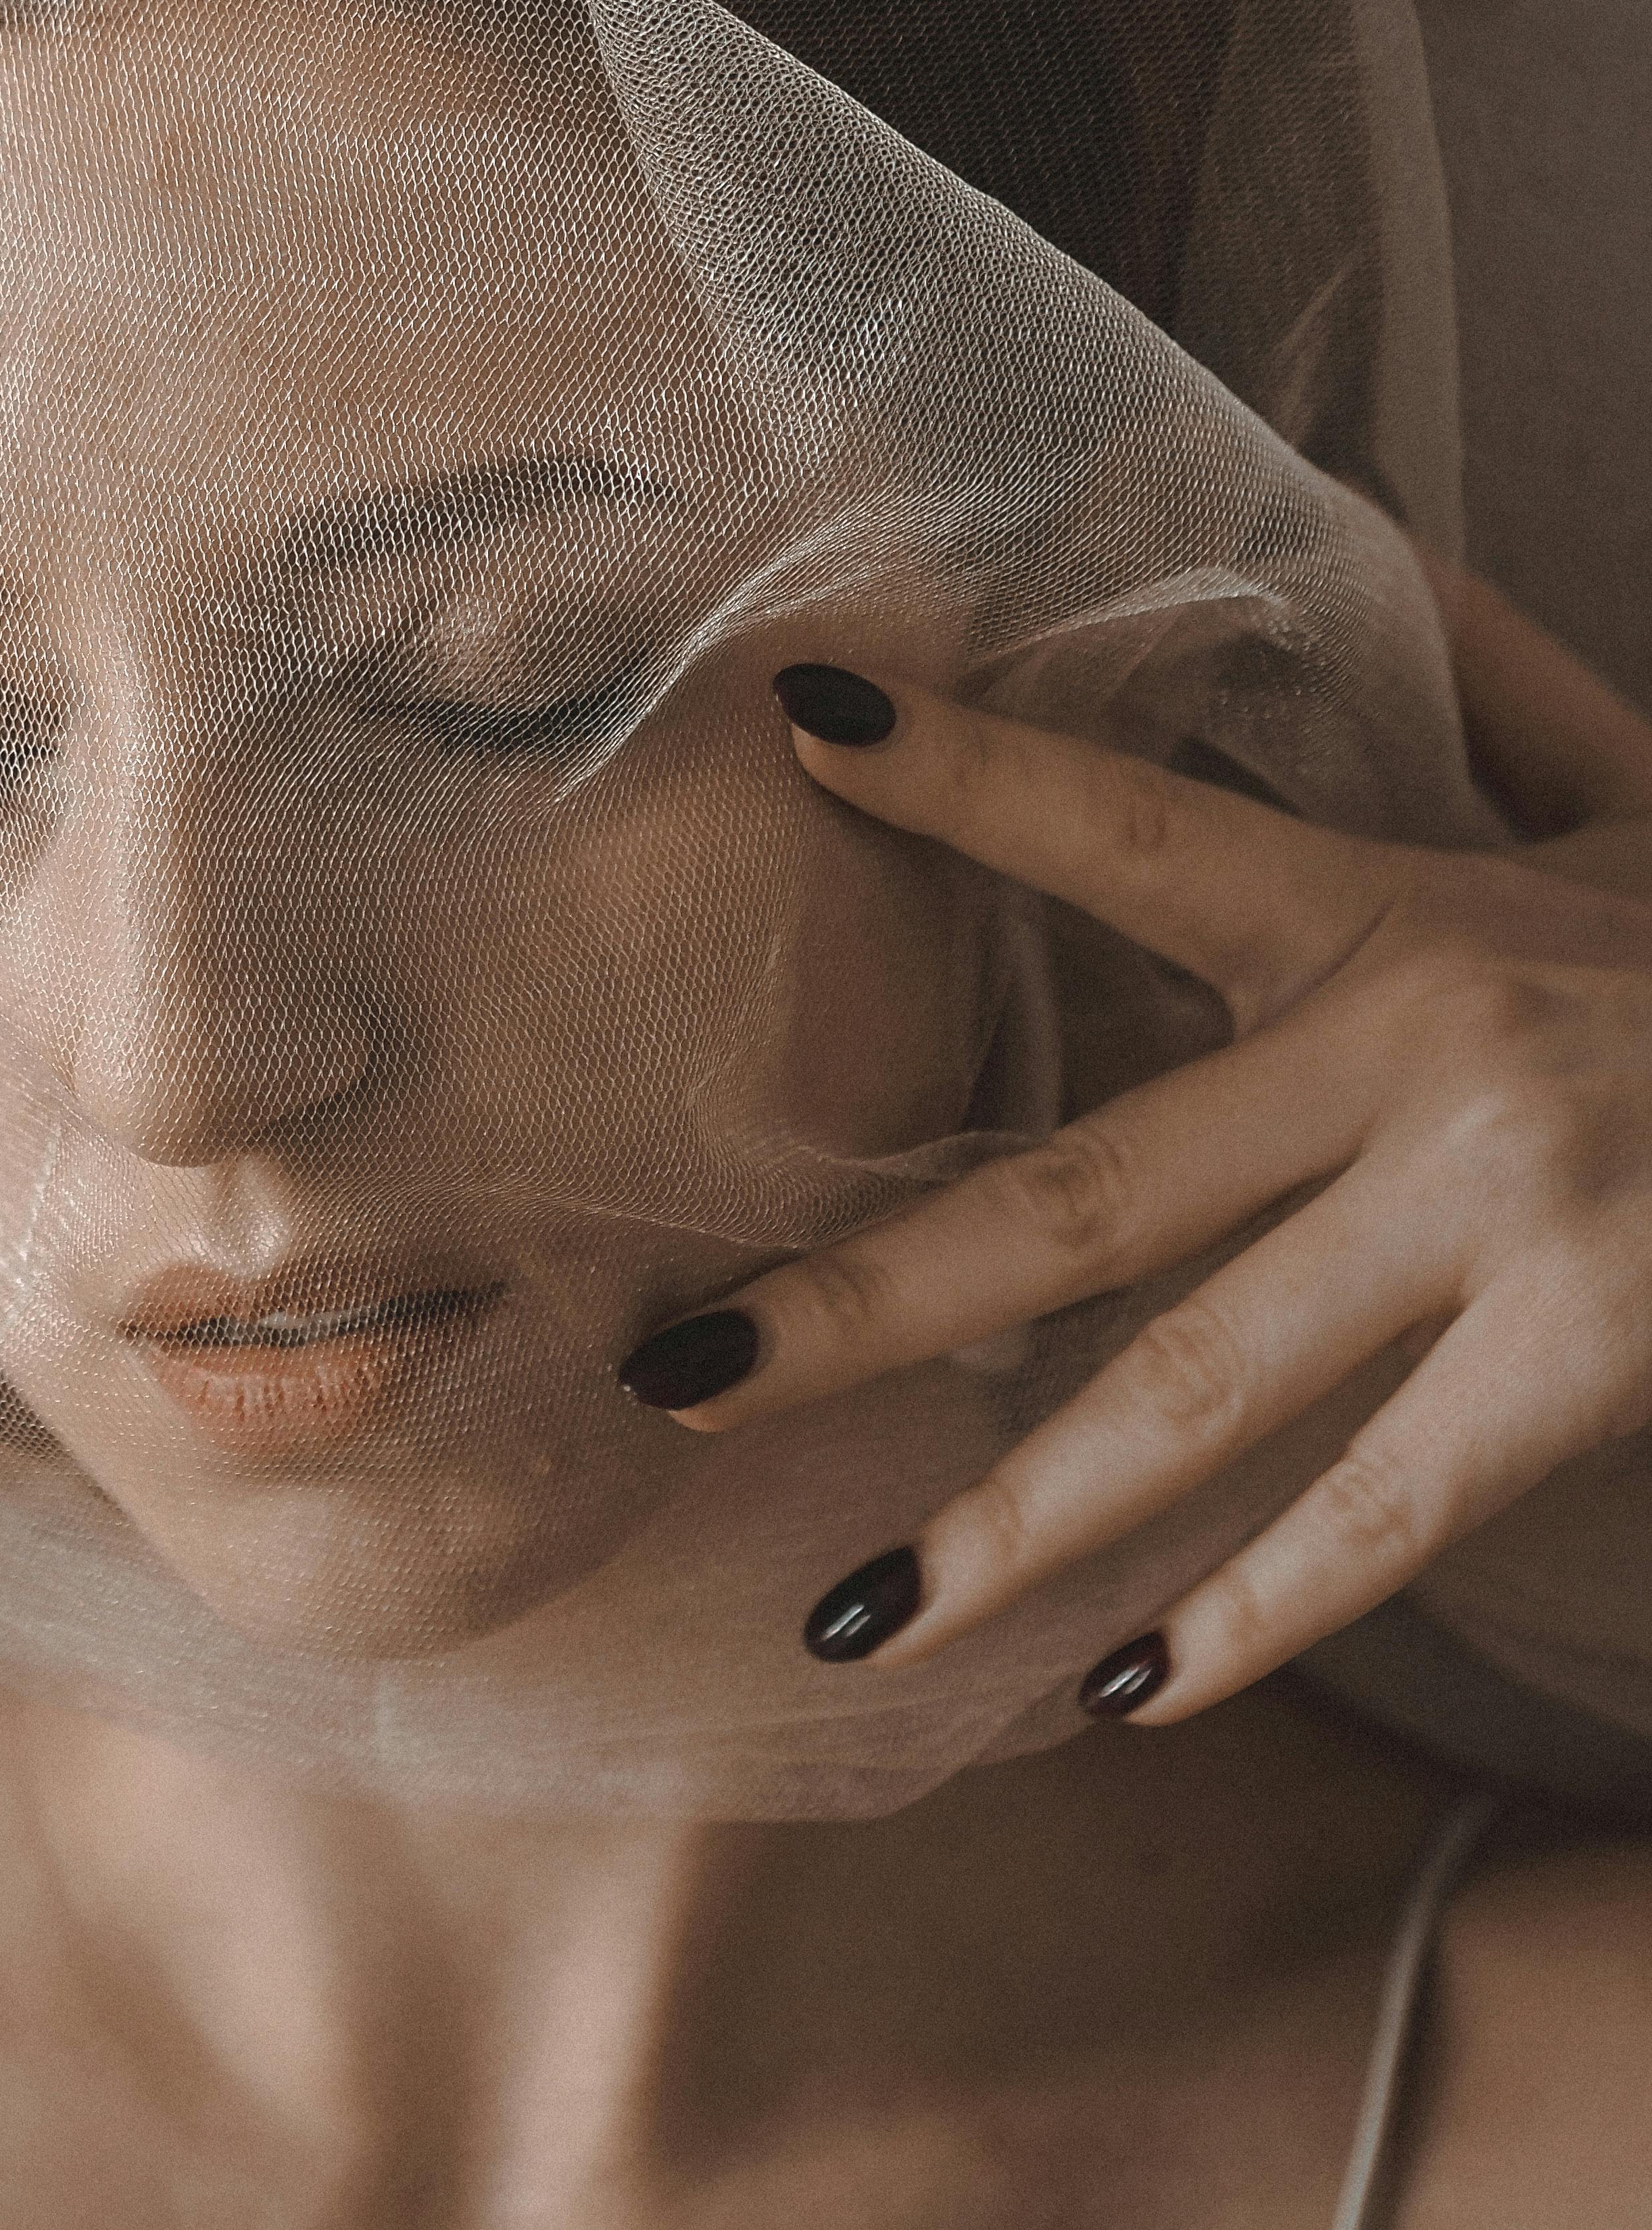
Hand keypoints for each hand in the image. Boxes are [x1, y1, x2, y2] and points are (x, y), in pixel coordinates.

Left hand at [614, 582, 1651, 1721]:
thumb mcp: (1636, 793)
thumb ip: (1499, 688)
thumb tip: (1387, 537)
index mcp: (1394, 906)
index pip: (1131, 831)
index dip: (967, 777)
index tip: (799, 725)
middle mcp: (1418, 1051)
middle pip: (1080, 1196)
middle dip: (862, 1302)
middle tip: (674, 1379)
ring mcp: (1504, 1211)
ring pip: (1200, 1393)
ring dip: (1014, 1521)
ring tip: (853, 1614)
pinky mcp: (1598, 1347)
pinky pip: (1387, 1512)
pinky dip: (1260, 1616)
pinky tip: (1126, 1692)